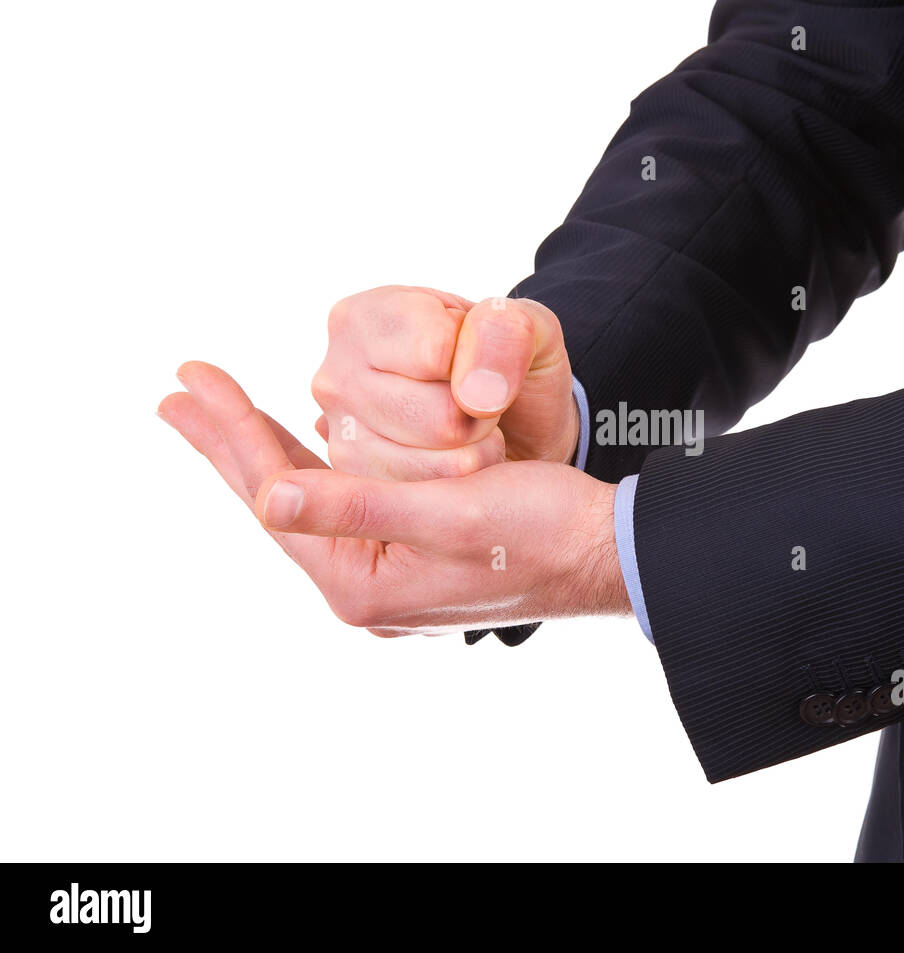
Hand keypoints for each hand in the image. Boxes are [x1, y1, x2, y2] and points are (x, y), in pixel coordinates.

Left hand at [159, 362, 627, 634]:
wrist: (605, 554)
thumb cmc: (537, 532)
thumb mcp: (448, 512)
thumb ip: (354, 506)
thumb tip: (266, 502)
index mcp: (361, 583)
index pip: (276, 497)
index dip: (229, 435)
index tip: (185, 381)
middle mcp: (365, 586)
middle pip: (282, 499)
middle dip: (231, 442)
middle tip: (177, 394)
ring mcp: (387, 574)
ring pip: (311, 498)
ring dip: (268, 449)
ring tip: (222, 410)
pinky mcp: (412, 556)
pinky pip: (345, 502)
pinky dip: (316, 464)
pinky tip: (303, 444)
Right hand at [312, 286, 579, 480]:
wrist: (512, 418)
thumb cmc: (508, 363)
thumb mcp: (529, 327)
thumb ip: (508, 334)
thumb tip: (475, 393)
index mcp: (368, 317)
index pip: (435, 354)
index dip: (481, 364)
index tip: (480, 358)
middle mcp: (336, 375)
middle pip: (439, 419)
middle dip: (480, 416)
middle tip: (478, 400)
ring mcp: (340, 436)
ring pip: (438, 466)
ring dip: (475, 452)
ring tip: (467, 427)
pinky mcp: (357, 486)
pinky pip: (432, 501)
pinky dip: (461, 484)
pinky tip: (451, 457)